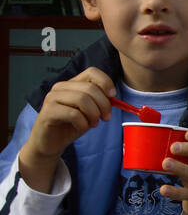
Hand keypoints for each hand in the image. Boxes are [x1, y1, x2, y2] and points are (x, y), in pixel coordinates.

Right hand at [19, 67, 115, 192]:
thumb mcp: (91, 111)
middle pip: (90, 88)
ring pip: (82, 99)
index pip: (92, 72)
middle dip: (104, 104)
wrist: (51, 143)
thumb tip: (113, 96)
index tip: (113, 96)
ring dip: (93, 114)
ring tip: (93, 123)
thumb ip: (100, 101)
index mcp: (72, 84)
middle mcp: (60, 87)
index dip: (106, 82)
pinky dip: (83, 122)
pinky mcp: (47, 112)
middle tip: (106, 117)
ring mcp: (52, 98)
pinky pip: (72, 113)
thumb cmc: (72, 125)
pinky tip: (82, 127)